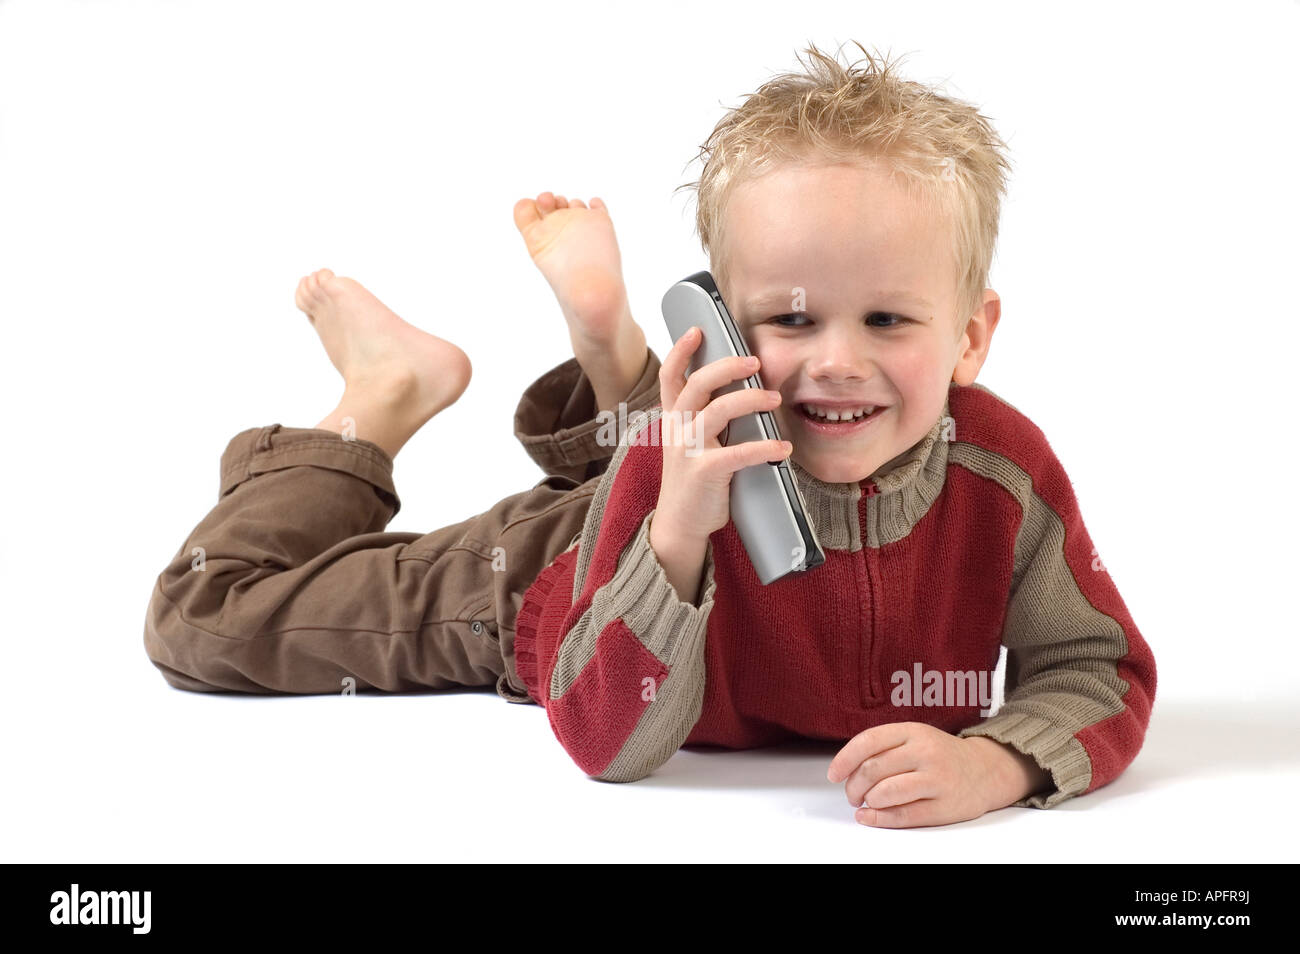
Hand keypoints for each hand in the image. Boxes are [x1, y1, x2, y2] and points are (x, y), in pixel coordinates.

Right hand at [652, 326, 791, 544]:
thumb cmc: (694, 481)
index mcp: (673, 419)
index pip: (670, 375)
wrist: (679, 524)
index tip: (699, 330)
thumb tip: (743, 393)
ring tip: (774, 399)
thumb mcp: (691, 444)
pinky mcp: (704, 473)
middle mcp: (677, 430)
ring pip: (717, 412)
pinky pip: (738, 453)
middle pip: (697, 385)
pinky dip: (765, 448)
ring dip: (750, 400)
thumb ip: (707, 419)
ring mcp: (688, 450)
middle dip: (728, 367)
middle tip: (755, 362)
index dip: (681, 350)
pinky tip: (783, 448)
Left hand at [826, 722, 1008, 827]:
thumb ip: (884, 747)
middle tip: (851, 794)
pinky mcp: (944, 806)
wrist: (986, 770)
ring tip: (865, 803)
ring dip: (867, 801)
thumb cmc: (941, 755)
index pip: (868, 741)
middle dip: (853, 786)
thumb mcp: (915, 738)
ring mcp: (936, 779)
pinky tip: (870, 816)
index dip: (844, 759)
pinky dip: (880, 818)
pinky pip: (903, 815)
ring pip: (886, 792)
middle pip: (873, 769)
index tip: (833, 774)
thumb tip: (846, 768)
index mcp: (913, 731)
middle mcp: (925, 752)